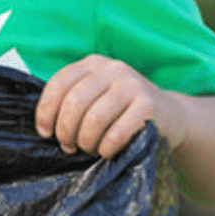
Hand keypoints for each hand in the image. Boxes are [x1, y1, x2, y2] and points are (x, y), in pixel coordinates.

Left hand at [35, 54, 162, 158]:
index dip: (46, 111)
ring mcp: (132, 85)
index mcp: (93, 64)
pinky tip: (106, 152)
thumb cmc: (123, 110)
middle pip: (75, 103)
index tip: (45, 132)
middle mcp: (112, 69)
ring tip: (88, 149)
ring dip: (86, 141)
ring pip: (94, 119)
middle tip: (69, 146)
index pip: (59, 84)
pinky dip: (106, 148)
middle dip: (66, 131)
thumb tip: (44, 126)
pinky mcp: (148, 105)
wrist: (170, 114)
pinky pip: (117, 132)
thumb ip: (73, 101)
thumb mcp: (97, 95)